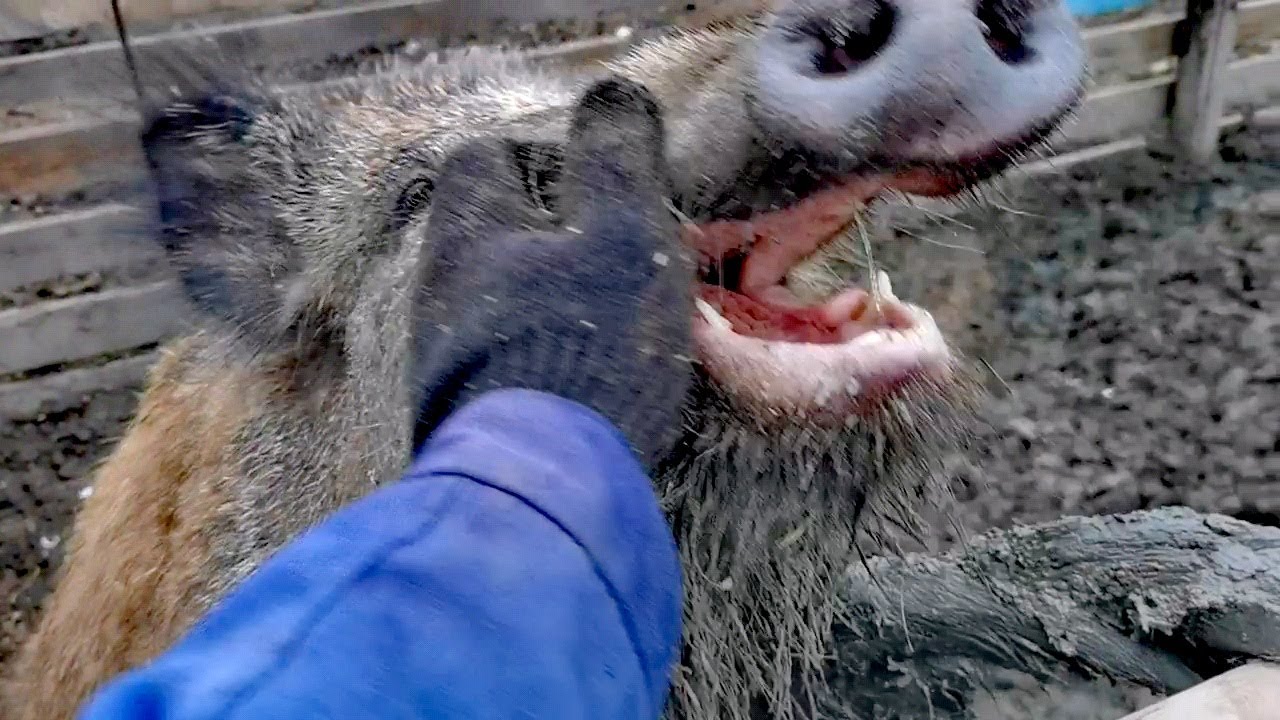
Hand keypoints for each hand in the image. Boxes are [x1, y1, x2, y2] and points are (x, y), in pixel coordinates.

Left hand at [410, 78, 696, 471]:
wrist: (541, 497)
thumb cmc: (584, 350)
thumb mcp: (620, 232)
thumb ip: (617, 157)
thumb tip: (612, 97)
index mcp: (470, 233)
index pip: (485, 156)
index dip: (546, 155)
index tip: (604, 185)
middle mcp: (443, 290)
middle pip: (497, 231)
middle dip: (560, 234)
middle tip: (625, 258)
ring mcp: (448, 359)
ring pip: (507, 299)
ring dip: (561, 299)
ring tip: (623, 323)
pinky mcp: (468, 416)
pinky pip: (513, 359)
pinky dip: (554, 355)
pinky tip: (598, 381)